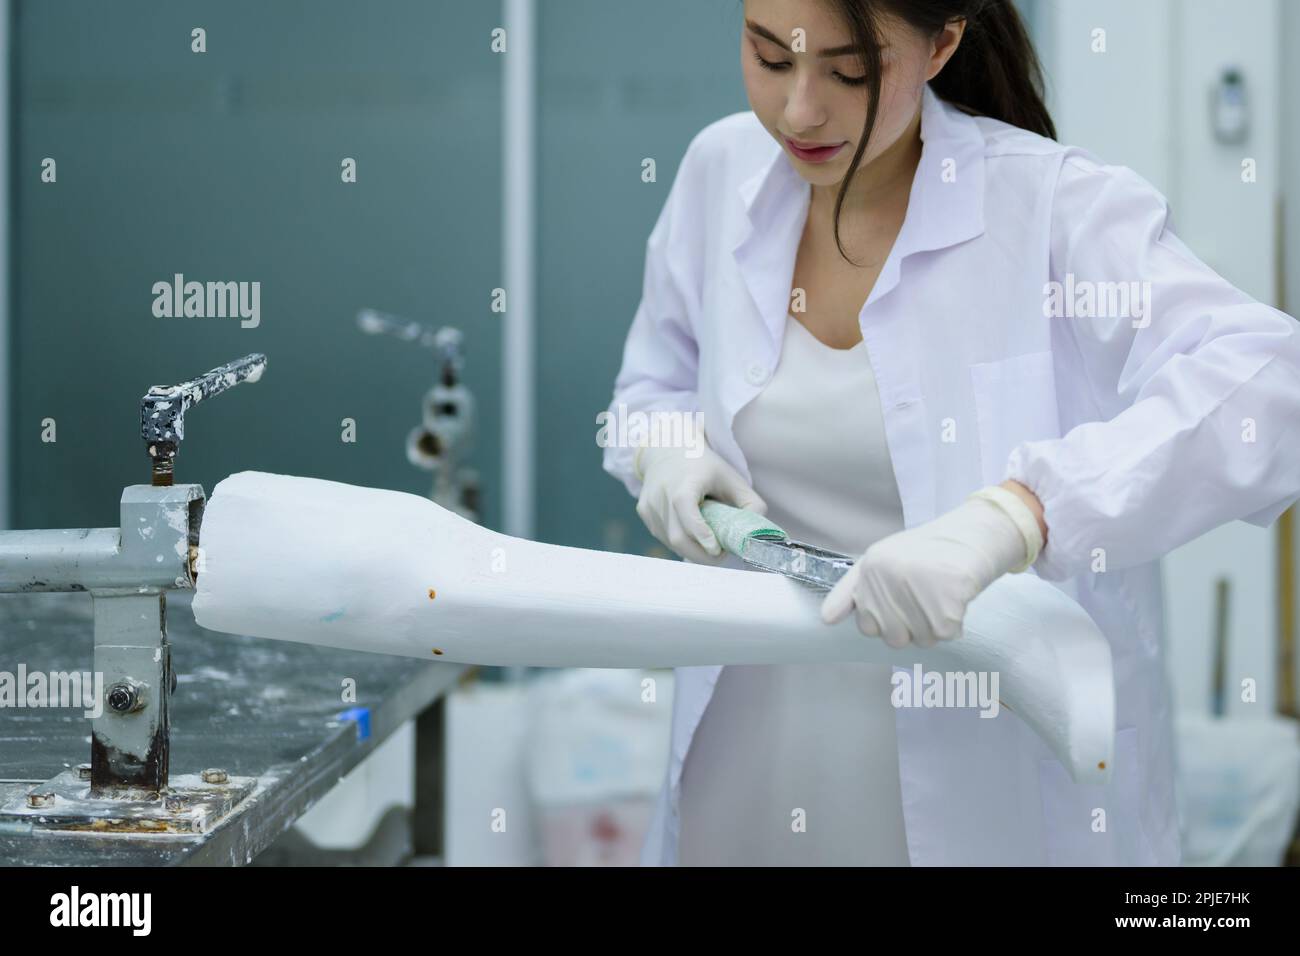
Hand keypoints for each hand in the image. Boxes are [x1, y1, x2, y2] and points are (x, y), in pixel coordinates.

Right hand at [635, 437, 765, 563]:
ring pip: (671, 542)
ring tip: (708, 542)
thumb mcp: (731, 477)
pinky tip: (691, 532)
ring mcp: (650, 505)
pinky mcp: (645, 513)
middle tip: (721, 554)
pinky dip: (681, 542)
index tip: (716, 550)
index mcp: (685, 482)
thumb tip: (756, 533)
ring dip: (692, 550)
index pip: (686, 509)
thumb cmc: (704, 466)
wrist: (668, 449)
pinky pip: (664, 537)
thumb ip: (749, 503)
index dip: (700, 533)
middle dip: (701, 555)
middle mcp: (662, 494)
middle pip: (678, 537)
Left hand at [820, 487, 1041, 648]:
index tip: (903, 601)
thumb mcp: (882, 561)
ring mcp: (916, 587)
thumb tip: (825, 620)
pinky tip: (957, 597)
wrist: (974, 534)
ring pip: (922, 639)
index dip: (888, 620)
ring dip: (935, 625)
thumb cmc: (928, 552)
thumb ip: (851, 591)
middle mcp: (887, 577)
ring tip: (942, 594)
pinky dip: (956, 623)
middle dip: (913, 626)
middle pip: (894, 638)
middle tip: (927, 597)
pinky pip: (946, 634)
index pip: (867, 626)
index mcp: (869, 568)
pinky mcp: (946, 600)